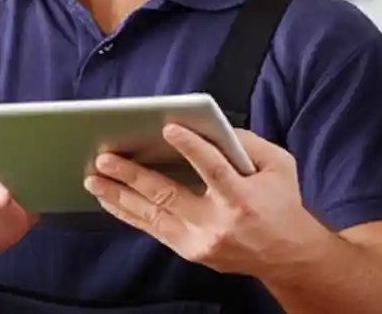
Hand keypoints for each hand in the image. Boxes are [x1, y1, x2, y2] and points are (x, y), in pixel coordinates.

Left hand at [84, 126, 328, 277]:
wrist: (288, 256)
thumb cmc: (281, 203)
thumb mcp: (279, 166)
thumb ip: (246, 143)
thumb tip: (208, 126)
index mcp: (243, 198)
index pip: (213, 169)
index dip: (191, 148)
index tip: (168, 127)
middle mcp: (219, 222)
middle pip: (169, 195)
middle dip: (133, 175)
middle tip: (105, 157)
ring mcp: (201, 241)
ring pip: (153, 215)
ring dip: (119, 195)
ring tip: (93, 178)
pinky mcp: (191, 251)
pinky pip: (153, 229)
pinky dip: (128, 213)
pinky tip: (109, 199)